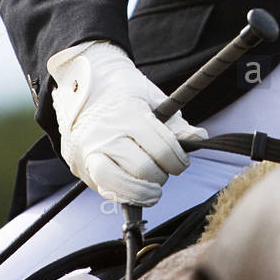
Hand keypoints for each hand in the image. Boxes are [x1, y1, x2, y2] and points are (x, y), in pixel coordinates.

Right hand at [48, 38, 208, 204]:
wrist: (82, 84)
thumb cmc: (123, 91)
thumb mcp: (153, 98)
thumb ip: (176, 123)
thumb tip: (200, 139)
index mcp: (129, 113)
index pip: (163, 148)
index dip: (179, 161)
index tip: (181, 162)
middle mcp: (107, 133)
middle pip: (142, 168)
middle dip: (161, 176)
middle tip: (164, 172)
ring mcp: (89, 150)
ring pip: (117, 184)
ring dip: (141, 193)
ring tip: (152, 192)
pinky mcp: (79, 164)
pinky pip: (102, 188)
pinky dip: (121, 194)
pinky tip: (132, 192)